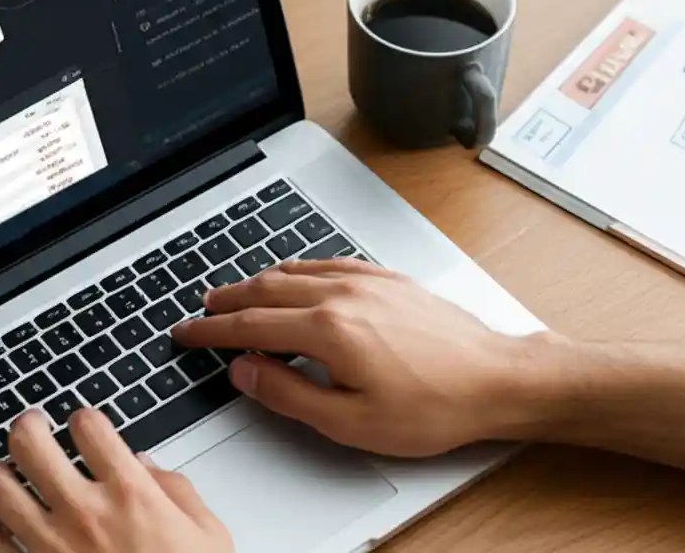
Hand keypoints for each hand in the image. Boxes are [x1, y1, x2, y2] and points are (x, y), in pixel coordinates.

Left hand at [0, 408, 232, 552]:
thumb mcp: (208, 535)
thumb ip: (177, 490)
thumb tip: (147, 466)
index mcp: (131, 494)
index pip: (90, 427)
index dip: (84, 417)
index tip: (84, 424)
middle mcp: (85, 513)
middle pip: (31, 444)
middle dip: (28, 427)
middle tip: (32, 426)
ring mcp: (52, 546)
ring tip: (7, 470)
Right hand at [172, 258, 560, 456]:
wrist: (497, 379)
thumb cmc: (435, 405)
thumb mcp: (350, 421)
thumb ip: (288, 394)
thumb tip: (245, 372)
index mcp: (328, 329)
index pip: (249, 326)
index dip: (210, 332)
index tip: (186, 334)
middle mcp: (343, 295)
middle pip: (266, 290)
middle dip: (227, 300)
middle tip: (201, 310)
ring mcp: (368, 281)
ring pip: (295, 272)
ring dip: (258, 281)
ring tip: (237, 293)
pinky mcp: (390, 279)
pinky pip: (330, 263)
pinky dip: (299, 269)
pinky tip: (296, 275)